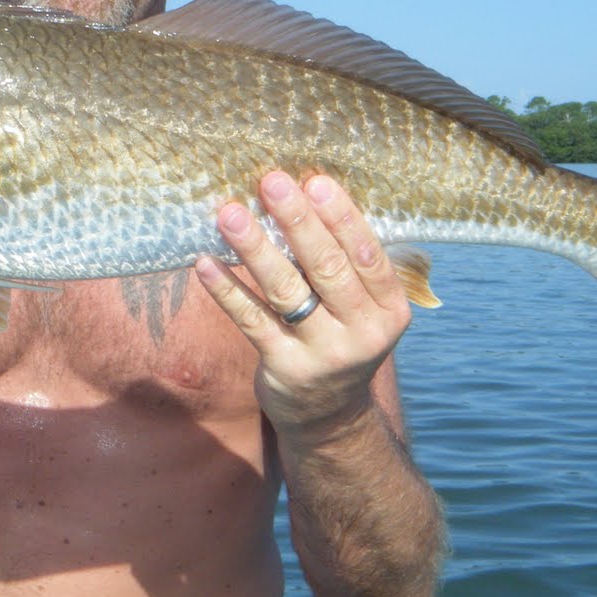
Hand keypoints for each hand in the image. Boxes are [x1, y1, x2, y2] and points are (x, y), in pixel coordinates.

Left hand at [195, 172, 410, 438]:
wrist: (328, 416)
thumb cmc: (339, 336)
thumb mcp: (360, 307)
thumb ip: (344, 263)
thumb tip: (301, 194)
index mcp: (390, 308)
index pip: (367, 255)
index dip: (342, 217)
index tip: (315, 180)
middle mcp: (363, 333)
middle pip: (327, 268)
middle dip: (297, 221)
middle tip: (270, 182)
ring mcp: (324, 353)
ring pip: (286, 291)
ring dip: (255, 248)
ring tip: (230, 214)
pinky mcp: (285, 368)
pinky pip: (251, 320)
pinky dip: (227, 290)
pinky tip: (206, 262)